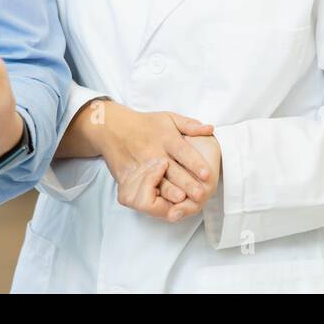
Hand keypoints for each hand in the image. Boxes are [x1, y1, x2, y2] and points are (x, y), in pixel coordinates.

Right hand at [87, 102, 215, 221]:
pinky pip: (138, 193)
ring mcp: (139, 167)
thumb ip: (190, 125)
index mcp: (165, 138)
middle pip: (172, 172)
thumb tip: (210, 128)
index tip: (207, 174)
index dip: (195, 163)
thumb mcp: (168, 118)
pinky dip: (149, 200)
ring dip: (169, 194)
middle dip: (186, 184)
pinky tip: (162, 205)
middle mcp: (152, 153)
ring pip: (156, 185)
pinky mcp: (127, 178)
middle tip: (200, 195)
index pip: (183, 152)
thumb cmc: (145, 124)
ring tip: (182, 200)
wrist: (113, 128)